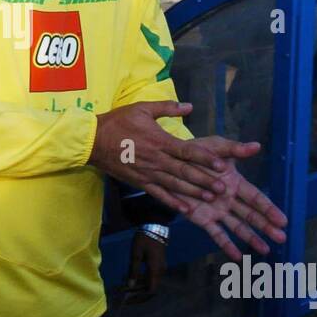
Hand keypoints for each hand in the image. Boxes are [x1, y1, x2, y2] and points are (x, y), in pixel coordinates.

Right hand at [92, 101, 250, 205]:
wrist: (92, 141)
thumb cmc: (118, 122)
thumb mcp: (142, 108)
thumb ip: (167, 107)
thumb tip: (190, 106)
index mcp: (160, 141)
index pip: (188, 151)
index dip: (206, 159)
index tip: (221, 165)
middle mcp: (157, 160)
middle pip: (185, 172)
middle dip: (206, 181)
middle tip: (224, 189)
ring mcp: (148, 173)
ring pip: (175, 185)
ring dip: (194, 193)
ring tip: (211, 199)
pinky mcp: (139, 182)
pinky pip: (159, 194)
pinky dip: (172, 202)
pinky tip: (185, 210)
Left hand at [128, 230, 165, 292]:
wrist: (155, 227)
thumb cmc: (144, 240)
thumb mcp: (136, 255)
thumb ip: (134, 271)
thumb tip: (130, 285)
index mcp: (155, 270)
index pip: (151, 290)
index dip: (141, 297)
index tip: (130, 299)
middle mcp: (160, 271)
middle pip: (151, 287)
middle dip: (138, 292)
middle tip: (125, 293)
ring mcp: (161, 267)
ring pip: (151, 281)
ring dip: (140, 285)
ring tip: (126, 286)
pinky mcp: (159, 263)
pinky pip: (152, 275)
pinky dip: (142, 279)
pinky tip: (132, 277)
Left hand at [167, 159, 287, 261]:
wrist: (171, 162)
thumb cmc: (196, 152)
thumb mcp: (216, 147)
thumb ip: (234, 149)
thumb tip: (257, 145)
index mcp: (235, 183)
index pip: (256, 198)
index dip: (269, 209)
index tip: (282, 220)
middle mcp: (229, 199)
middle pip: (250, 215)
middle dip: (266, 226)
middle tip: (281, 238)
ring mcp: (217, 211)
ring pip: (237, 227)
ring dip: (251, 238)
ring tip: (265, 249)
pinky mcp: (203, 219)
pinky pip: (216, 234)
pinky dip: (226, 245)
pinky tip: (237, 256)